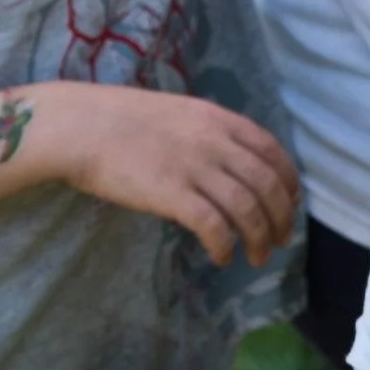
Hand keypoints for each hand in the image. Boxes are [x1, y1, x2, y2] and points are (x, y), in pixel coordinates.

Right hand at [45, 82, 300, 266]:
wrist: (78, 126)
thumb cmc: (119, 119)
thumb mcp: (178, 112)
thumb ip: (208, 133)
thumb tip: (230, 164)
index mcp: (218, 118)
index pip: (272, 151)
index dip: (288, 180)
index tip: (291, 202)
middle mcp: (214, 141)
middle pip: (268, 184)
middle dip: (281, 217)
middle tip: (280, 240)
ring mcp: (194, 167)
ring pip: (248, 208)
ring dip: (260, 238)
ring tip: (257, 257)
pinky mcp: (172, 193)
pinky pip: (214, 226)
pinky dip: (225, 245)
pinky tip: (221, 257)